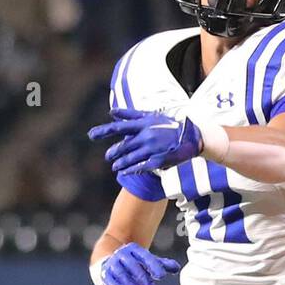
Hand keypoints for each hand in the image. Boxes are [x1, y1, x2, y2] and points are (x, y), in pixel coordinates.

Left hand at [88, 108, 203, 173]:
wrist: (192, 136)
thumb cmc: (170, 125)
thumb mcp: (151, 116)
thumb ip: (130, 115)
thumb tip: (112, 112)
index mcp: (143, 124)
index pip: (119, 127)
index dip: (104, 131)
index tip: (92, 135)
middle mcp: (146, 136)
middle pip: (123, 146)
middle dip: (113, 152)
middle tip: (108, 156)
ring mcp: (152, 149)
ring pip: (131, 158)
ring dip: (120, 163)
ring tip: (115, 166)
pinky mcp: (158, 160)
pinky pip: (141, 166)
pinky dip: (131, 169)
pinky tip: (124, 172)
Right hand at [93, 242, 180, 284]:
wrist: (110, 261)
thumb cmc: (134, 263)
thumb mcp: (148, 262)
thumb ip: (162, 265)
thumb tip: (177, 268)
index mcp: (135, 250)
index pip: (145, 256)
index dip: (153, 265)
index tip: (161, 276)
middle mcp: (122, 254)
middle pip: (132, 264)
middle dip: (141, 276)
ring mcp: (112, 263)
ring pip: (120, 272)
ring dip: (130, 284)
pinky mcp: (105, 273)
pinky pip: (109, 279)